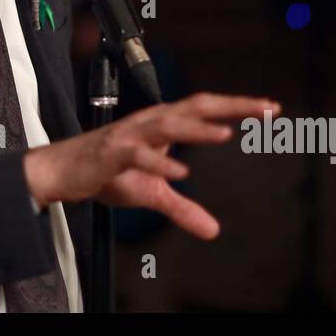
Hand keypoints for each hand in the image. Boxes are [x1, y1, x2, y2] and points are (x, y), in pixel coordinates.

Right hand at [23, 92, 279, 238]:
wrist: (64, 171)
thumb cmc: (108, 173)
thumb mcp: (153, 194)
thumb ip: (184, 208)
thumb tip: (213, 230)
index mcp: (163, 124)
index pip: (206, 109)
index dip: (238, 106)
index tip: (271, 108)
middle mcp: (151, 122)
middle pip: (196, 106)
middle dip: (232, 105)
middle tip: (266, 108)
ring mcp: (132, 135)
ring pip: (169, 124)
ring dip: (197, 129)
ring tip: (226, 133)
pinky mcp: (113, 153)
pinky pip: (138, 155)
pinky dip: (159, 163)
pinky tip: (180, 172)